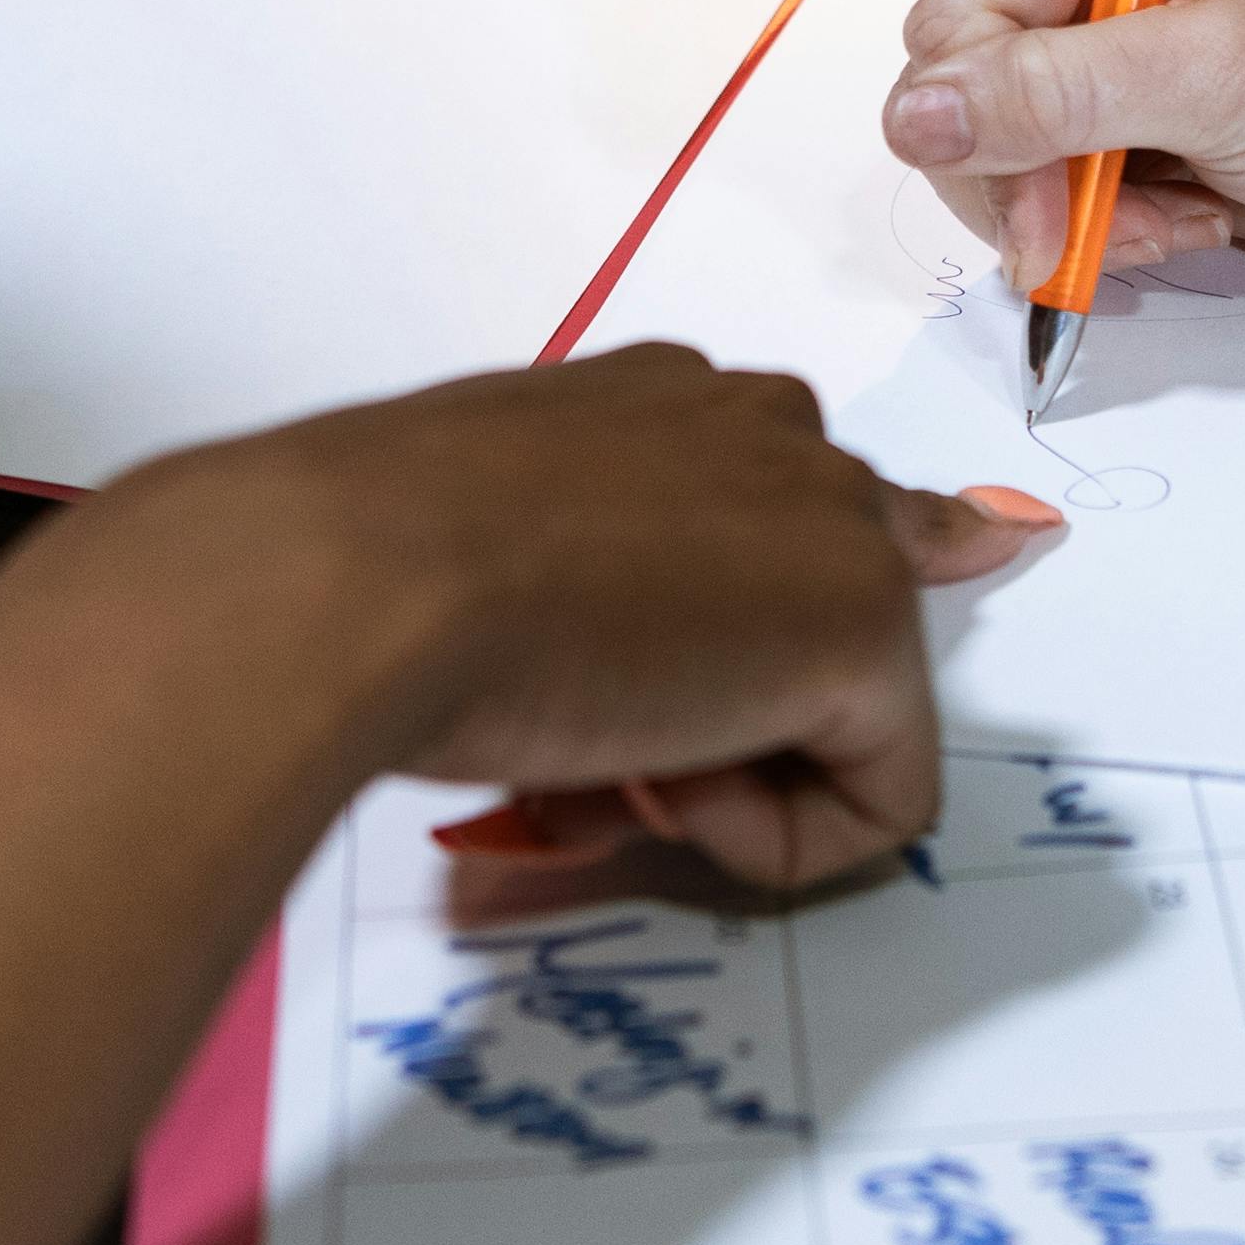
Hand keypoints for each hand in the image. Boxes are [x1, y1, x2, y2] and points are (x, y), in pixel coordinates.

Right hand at [102, 350, 1049, 892]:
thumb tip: (642, 694)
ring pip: (846, 716)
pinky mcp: (867, 631)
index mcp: (669, 403)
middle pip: (822, 617)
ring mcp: (838, 523)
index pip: (788, 504)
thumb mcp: (481, 558)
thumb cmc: (372, 567)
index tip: (705, 684)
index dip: (756, 624)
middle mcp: (772, 434)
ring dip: (729, 778)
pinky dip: (774, 840)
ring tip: (600, 765)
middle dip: (721, 722)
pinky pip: (880, 800)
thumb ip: (577, 582)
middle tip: (592, 760)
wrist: (364, 582)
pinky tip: (662, 795)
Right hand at [873, 0, 1244, 294]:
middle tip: (1096, 223)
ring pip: (997, 154)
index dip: (978, 111)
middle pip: (960, 87)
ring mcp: (1117, 53)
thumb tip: (921, 112)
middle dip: (1023, 173)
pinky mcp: (1139, 129)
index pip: (961, 10)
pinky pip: (1054, 195)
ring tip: (1171, 215)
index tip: (1034, 193)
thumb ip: (1062, 91)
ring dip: (1071, 212)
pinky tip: (1190, 219)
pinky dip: (1107, 231)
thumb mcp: (1226, 77)